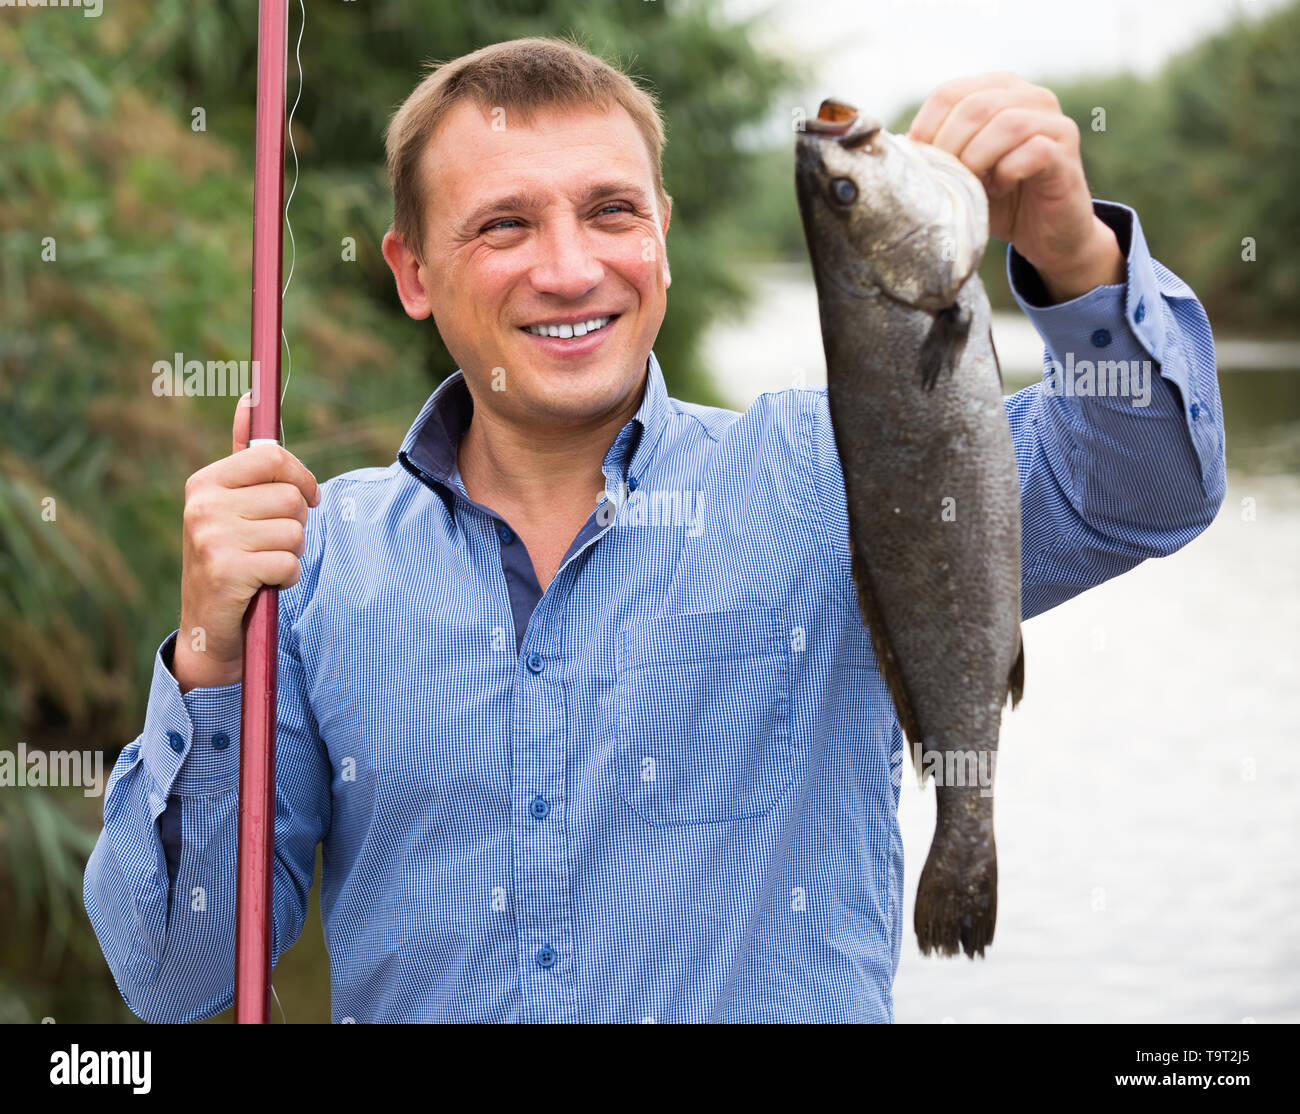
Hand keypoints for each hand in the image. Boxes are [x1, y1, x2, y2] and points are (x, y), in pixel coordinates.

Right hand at [172, 392, 320, 692]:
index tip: (307, 498)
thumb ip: (246, 456)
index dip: (302, 478)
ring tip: (264, 566)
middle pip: (291, 497)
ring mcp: (212, 538)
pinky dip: (286, 579)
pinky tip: (262, 586)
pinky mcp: (226, 572)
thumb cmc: (230, 559)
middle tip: (270, 545)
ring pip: (295, 532)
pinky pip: (289, 563)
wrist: (208, 627)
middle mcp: (203, 505)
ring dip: (291, 554)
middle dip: (295, 526)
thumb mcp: (232, 505)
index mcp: (205, 482)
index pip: (273, 456)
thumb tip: (252, 398)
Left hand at [907, 72, 1123, 302]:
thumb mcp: (960, 172)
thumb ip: (937, 152)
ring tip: (976, 184)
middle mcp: (1030, 96)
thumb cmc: (999, 200)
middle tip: (950, 178)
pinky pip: (1032, 150)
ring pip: (1006, 124)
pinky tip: (1002, 188)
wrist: (1047, 233)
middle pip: (975, 105)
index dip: (927, 128)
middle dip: (951, 147)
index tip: (923, 163)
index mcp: (998, 90)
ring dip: (979, 159)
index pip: (949, 92)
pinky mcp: (1066, 149)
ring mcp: (1053, 120)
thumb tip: (897, 145)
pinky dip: (1007, 173)